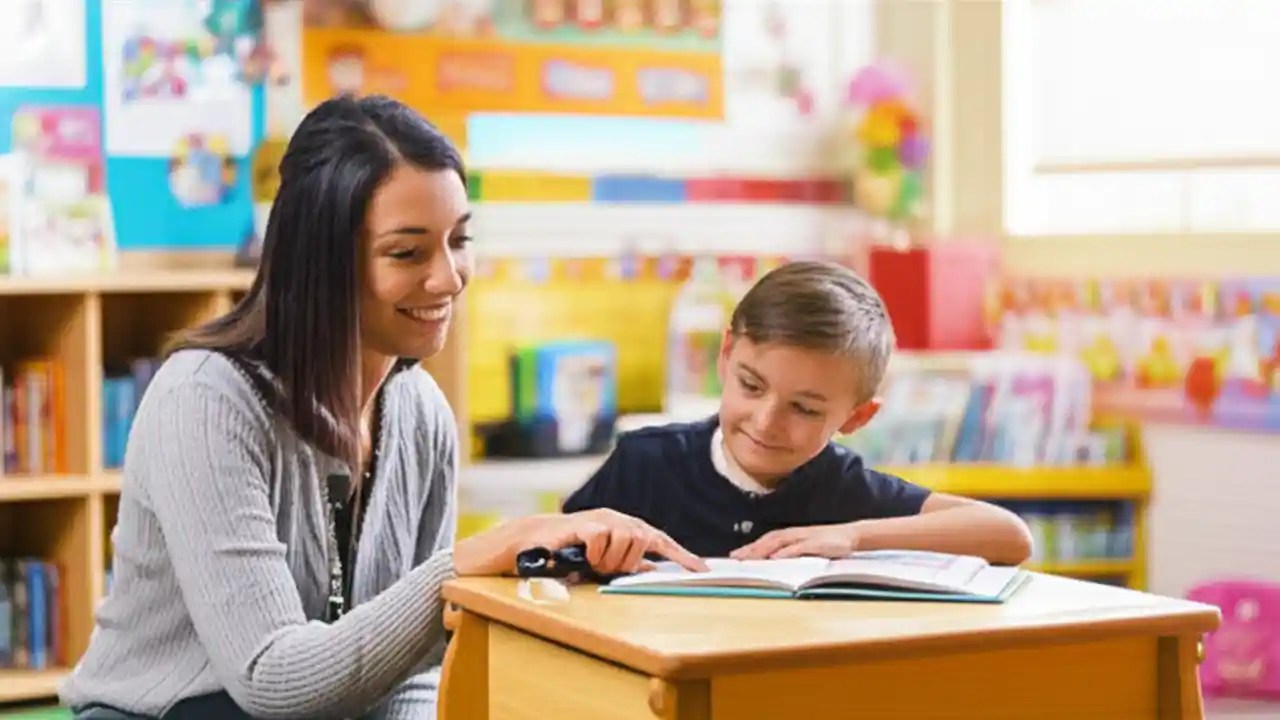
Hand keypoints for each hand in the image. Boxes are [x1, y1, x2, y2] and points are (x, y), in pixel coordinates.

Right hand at [453, 509, 709, 576]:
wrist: (533, 541)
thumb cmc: (569, 553)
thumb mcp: (602, 561)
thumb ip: (627, 563)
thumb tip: (653, 573)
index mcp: (627, 527)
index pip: (662, 541)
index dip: (683, 557)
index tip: (703, 572)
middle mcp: (620, 519)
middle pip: (644, 543)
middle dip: (626, 562)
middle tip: (602, 566)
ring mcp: (603, 518)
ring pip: (627, 542)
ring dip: (608, 559)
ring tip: (590, 561)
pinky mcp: (587, 522)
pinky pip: (603, 540)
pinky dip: (595, 552)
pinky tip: (582, 553)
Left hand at [730, 523, 858, 559]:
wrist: (850, 534)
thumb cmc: (827, 542)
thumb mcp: (807, 548)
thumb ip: (792, 553)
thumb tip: (774, 561)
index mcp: (790, 536)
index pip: (766, 541)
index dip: (750, 548)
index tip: (734, 556)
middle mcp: (794, 534)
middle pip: (768, 540)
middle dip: (751, 549)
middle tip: (736, 559)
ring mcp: (804, 537)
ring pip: (778, 542)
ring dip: (763, 549)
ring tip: (749, 558)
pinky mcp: (815, 543)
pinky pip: (798, 548)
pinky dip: (786, 552)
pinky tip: (776, 558)